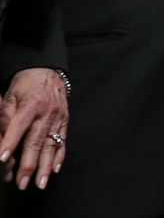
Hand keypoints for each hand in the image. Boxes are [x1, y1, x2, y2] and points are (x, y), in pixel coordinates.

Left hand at [0, 69, 67, 189]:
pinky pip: (63, 141)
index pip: (19, 127)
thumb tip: (3, 140)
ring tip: (41, 183)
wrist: (46, 71)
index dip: (11, 143)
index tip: (3, 160)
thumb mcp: (10, 96)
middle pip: (37, 142)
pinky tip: (55, 169)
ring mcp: (58, 118)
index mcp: (31, 104)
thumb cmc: (25, 85)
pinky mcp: (65, 121)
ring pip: (51, 145)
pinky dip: (60, 156)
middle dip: (28, 164)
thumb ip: (6, 117)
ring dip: (46, 166)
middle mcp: (47, 112)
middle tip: (21, 182)